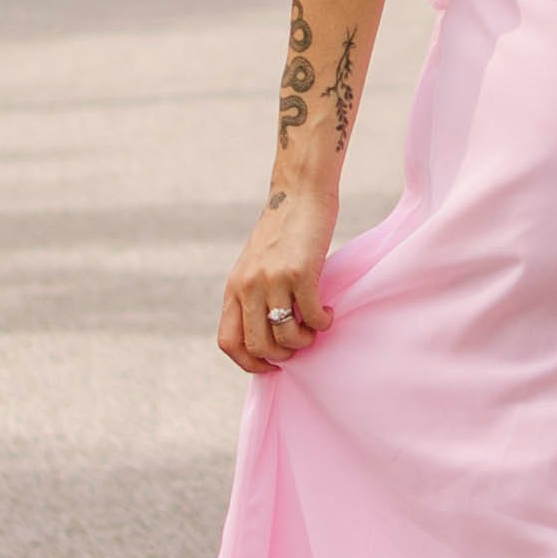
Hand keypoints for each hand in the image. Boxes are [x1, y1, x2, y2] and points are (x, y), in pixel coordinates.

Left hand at [218, 184, 338, 376]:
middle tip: (299, 344)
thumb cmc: (283, 232)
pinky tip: (328, 312)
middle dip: (281, 356)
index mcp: (234, 287)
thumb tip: (267, 337)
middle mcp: (248, 286)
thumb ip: (254, 296)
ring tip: (315, 328)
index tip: (271, 363)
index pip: (228, 342)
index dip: (248, 363)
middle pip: (257, 346)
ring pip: (285, 337)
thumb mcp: (255, 265)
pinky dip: (323, 322)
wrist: (300, 194)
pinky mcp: (300, 272)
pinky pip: (312, 316)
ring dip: (305, 341)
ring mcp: (273, 279)